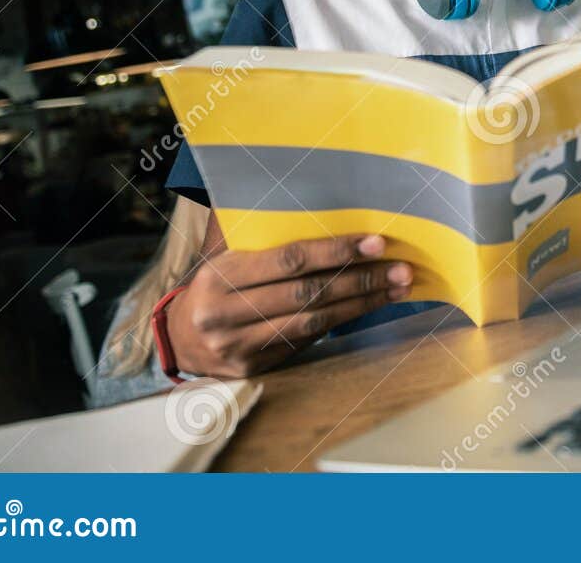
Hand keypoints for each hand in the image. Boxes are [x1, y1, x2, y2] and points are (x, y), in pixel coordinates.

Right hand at [168, 233, 412, 378]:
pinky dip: (341, 323)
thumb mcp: (227, 255)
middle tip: (401, 269)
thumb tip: (326, 212)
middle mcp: (226, 313)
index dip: (335, 251)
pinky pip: (306, 342)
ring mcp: (239, 346)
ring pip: (313, 322)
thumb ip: (264, 239)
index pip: (289, 260)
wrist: (180, 338)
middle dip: (360, 280)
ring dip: (361, 305)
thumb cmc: (216, 284)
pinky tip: (368, 308)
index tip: (375, 243)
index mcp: (220, 275)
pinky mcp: (254, 369)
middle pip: (307, 294)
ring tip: (396, 289)